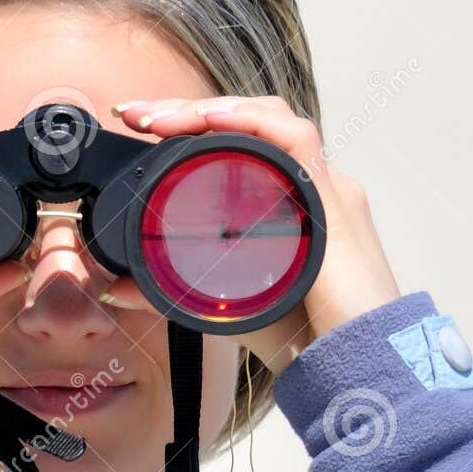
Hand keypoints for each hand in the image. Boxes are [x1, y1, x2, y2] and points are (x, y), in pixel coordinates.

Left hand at [109, 95, 400, 378]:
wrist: (356, 362)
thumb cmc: (306, 337)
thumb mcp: (225, 306)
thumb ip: (174, 292)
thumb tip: (117, 289)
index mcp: (292, 202)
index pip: (243, 142)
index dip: (194, 126)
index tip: (140, 126)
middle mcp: (311, 186)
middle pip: (252, 121)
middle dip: (190, 109)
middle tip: (135, 112)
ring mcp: (326, 188)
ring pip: (271, 117)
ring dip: (211, 109)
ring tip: (159, 115)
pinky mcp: (335, 200)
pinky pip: (295, 139)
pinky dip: (251, 121)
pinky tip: (210, 119)